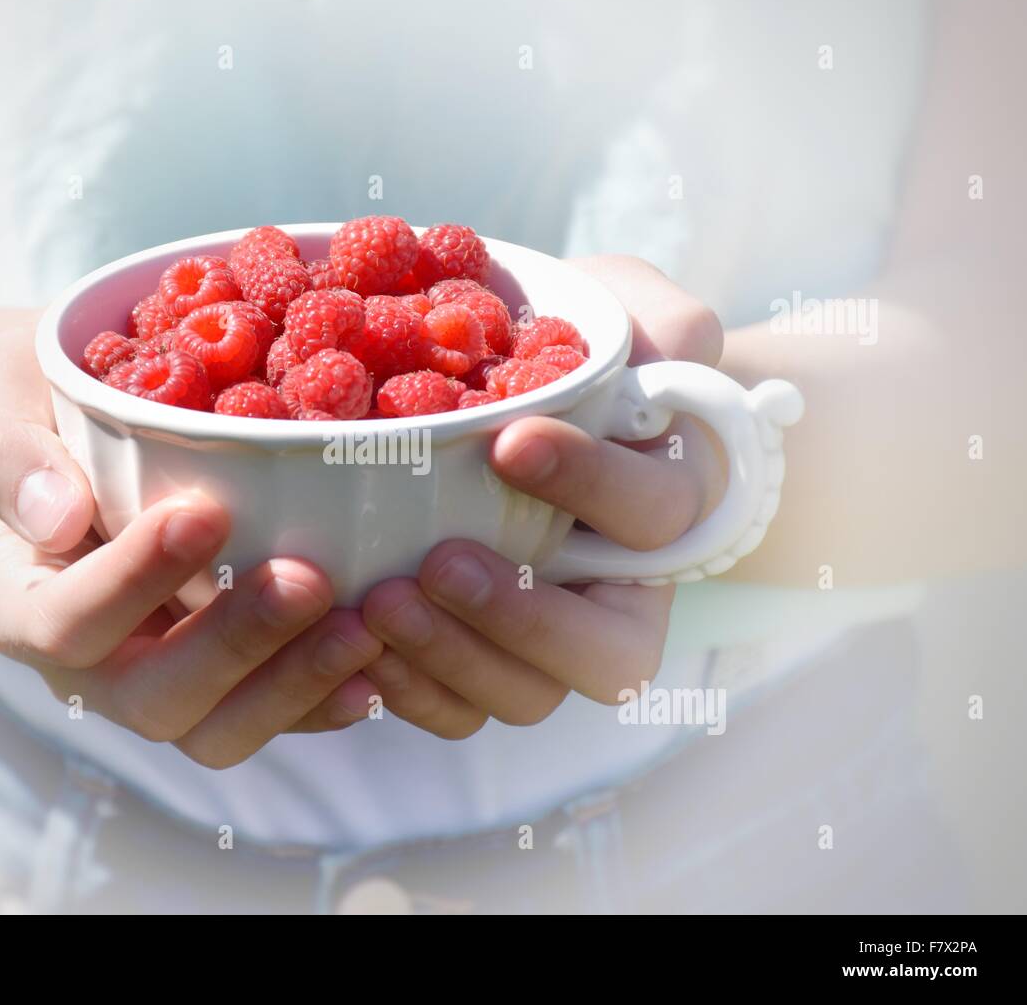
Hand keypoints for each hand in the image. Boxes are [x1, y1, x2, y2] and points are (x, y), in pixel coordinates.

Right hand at [0, 323, 382, 766]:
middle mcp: (89, 667)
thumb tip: (54, 517)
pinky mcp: (225, 681)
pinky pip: (273, 714)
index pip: (69, 621)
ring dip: (294, 686)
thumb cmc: (29, 400)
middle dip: (236, 646)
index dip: (135, 581)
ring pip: (220, 730)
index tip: (204, 513)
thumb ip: (5, 454)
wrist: (74, 423)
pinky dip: (326, 697)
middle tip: (308, 580)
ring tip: (365, 628)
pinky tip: (383, 661)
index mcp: (22, 607)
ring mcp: (160, 681)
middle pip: (155, 698)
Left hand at [361, 256, 727, 736]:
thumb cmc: (575, 355)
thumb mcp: (635, 318)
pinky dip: (405, 689)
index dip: (590, 486)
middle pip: (605, 657)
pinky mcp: (473, 660)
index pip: (653, 515)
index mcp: (662, 514)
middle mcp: (615, 597)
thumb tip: (675, 353)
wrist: (510, 400)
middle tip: (438, 562)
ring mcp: (544, 643)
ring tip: (377, 601)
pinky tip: (351, 641)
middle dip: (520, 618)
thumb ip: (671, 329)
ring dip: (450, 659)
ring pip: (525, 696)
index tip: (511, 441)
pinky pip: (456, 708)